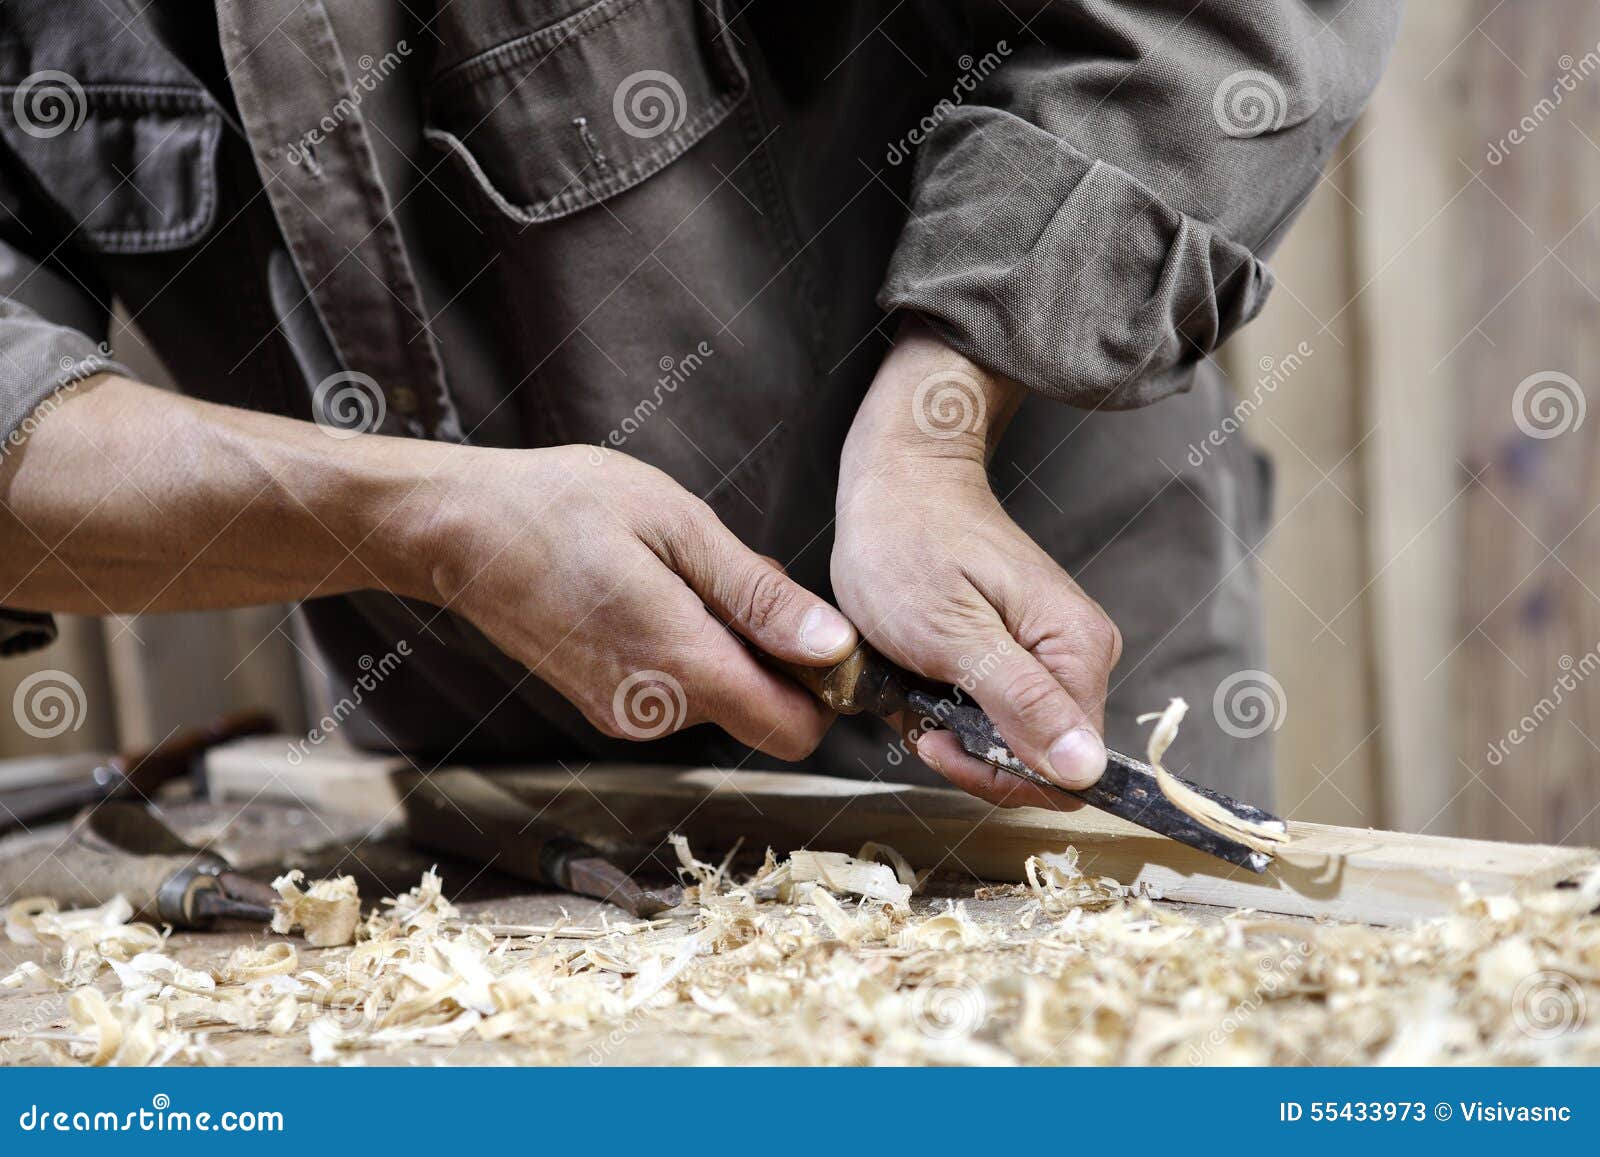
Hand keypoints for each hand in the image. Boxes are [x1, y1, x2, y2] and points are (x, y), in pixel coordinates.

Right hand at [421, 444, 857, 758]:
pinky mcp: (607, 708)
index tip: (812, 627)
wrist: (460, 530)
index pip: (796, 730)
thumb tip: (835, 645)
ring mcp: (627, 716)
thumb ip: (760, 597)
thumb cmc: (563, 507)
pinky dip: (690, 653)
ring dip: (728, 648)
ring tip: (678, 575)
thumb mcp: (678, 527)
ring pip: (723, 701)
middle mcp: (657, 712)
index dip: (824, 686)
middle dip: (774, 656)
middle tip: (731, 576)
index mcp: (684, 666)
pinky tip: (653, 595)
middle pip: (763, 714)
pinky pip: (681, 695)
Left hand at [832, 321, 1120, 805]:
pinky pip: (996, 709)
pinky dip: (950, 705)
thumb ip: (1023, 704)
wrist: (899, 479)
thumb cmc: (910, 545)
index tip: (936, 741)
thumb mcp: (954, 636)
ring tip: (910, 685)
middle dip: (971, 751)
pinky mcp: (1025, 647)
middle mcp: (1082, 655)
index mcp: (1079, 651)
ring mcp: (1054, 651)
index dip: (999, 773)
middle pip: (1042, 759)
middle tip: (914, 710)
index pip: (1069, 768)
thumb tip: (1087, 770)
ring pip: (1013, 739)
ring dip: (954, 728)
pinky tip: (918, 677)